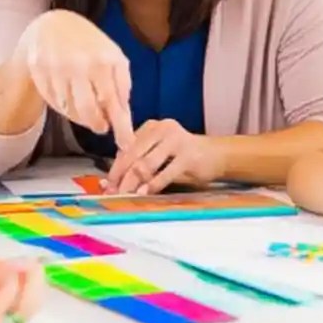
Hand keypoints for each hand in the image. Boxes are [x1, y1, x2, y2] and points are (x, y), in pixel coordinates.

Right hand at [18, 10, 135, 147]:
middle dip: (97, 124)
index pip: (114, 102)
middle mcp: (79, 64)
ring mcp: (56, 68)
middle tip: (101, 127)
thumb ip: (121, 86)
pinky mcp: (38, 72)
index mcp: (103, 61)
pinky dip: (64, 106)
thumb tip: (122, 117)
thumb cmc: (90, 46)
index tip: (126, 144)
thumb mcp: (113, 58)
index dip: (121, 127)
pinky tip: (68, 95)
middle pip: (89, 112)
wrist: (52, 25)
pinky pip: (54, 103)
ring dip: (80, 116)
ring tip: (85, 106)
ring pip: (70, 110)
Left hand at [106, 119, 224, 194]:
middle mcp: (161, 129)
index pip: (126, 148)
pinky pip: (165, 173)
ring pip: (145, 164)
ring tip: (125, 195)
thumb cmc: (183, 158)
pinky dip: (152, 185)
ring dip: (133, 182)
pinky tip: (144, 193)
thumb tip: (110, 183)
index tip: (106, 185)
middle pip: (133, 155)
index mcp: (150, 127)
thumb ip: (137, 163)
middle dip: (121, 176)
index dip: (115, 168)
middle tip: (112, 193)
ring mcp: (176, 140)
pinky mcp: (188, 155)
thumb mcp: (158, 155)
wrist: (216, 155)